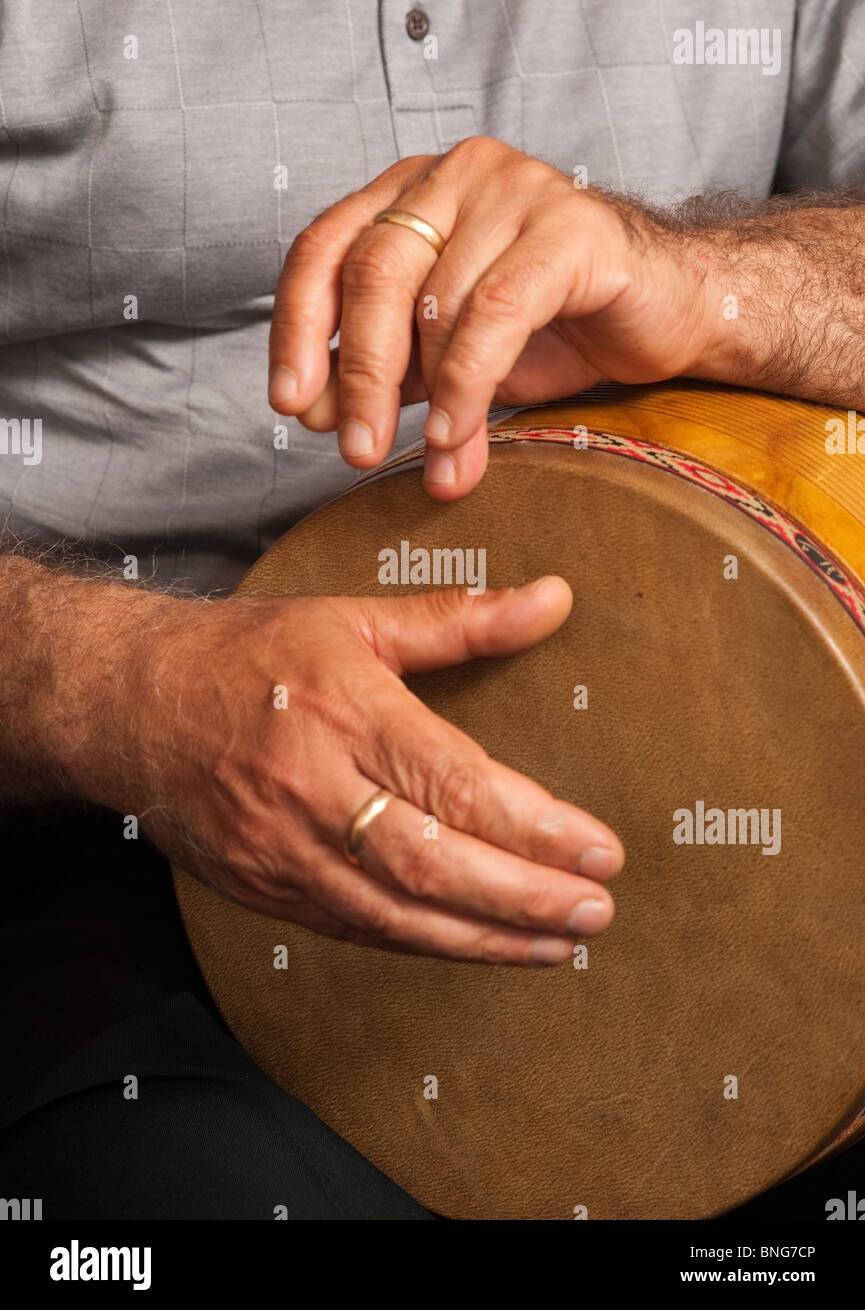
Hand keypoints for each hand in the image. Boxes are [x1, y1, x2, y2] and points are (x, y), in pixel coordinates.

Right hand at [66, 578, 622, 965]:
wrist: (128, 703)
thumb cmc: (247, 654)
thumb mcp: (352, 618)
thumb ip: (459, 620)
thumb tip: (553, 600)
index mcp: (345, 710)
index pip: (457, 785)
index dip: (537, 829)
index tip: (601, 851)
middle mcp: (314, 787)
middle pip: (435, 864)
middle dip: (526, 898)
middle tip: (597, 912)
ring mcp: (283, 848)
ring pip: (399, 915)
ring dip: (487, 939)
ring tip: (558, 946)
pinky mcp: (264, 887)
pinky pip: (357, 930)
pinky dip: (426, 944)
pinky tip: (478, 945)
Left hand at [268, 137, 722, 497]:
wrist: (666, 312)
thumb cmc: (555, 325)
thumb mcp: (448, 355)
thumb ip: (388, 372)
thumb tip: (317, 416)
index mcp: (411, 194)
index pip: (324, 248)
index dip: (296, 328)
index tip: (290, 404)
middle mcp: (455, 176)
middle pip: (372, 270)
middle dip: (358, 372)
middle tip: (357, 450)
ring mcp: (515, 189)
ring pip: (437, 297)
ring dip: (426, 396)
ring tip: (433, 458)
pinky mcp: (570, 226)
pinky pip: (497, 311)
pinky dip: (469, 382)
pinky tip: (461, 434)